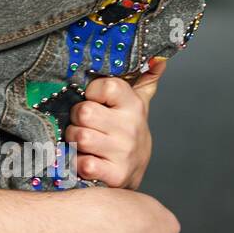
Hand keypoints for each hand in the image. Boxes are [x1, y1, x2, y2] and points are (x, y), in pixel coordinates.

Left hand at [65, 57, 166, 189]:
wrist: (133, 171)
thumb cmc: (126, 130)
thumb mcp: (137, 101)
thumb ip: (144, 77)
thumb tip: (159, 57)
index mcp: (134, 105)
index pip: (105, 85)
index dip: (92, 92)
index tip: (95, 100)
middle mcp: (131, 127)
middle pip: (84, 112)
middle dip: (77, 119)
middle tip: (84, 124)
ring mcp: (124, 152)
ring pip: (80, 137)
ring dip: (74, 141)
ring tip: (83, 141)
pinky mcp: (116, 175)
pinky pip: (83, 164)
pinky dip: (78, 163)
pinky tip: (85, 160)